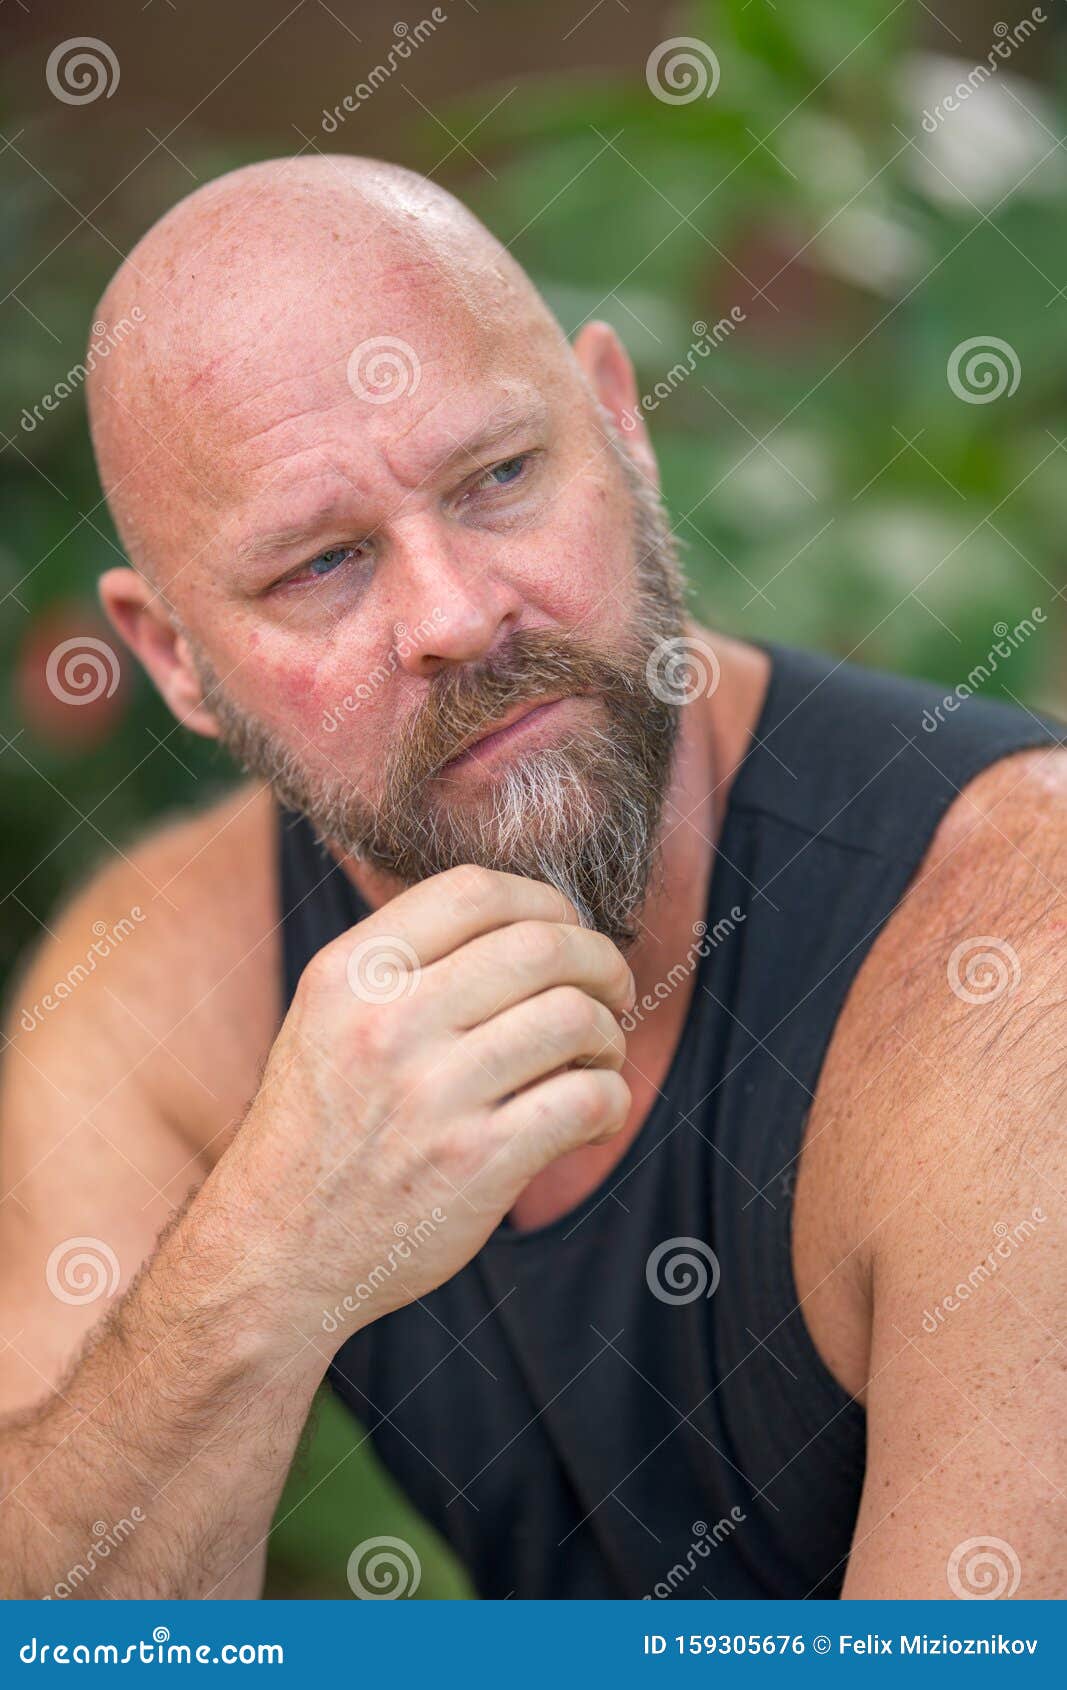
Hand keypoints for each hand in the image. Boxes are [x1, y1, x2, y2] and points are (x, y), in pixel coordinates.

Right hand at [221, 865, 634, 1340]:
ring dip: (608, 1034)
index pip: (475, 890)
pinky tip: (594, 1114)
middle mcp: (389, 1022)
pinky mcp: (477, 1161)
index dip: (544, 900)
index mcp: (352, 973)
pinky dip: (611, 1099)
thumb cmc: (317, 1125)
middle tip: (611, 989)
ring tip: (598, 1058)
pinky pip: (586, 1099)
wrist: (274, 1247)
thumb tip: (521, 917)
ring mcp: (434, 1093)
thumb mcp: (327, 1015)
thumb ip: (405, 959)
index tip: (567, 930)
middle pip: (541, 946)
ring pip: (574, 1018)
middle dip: (600, 962)